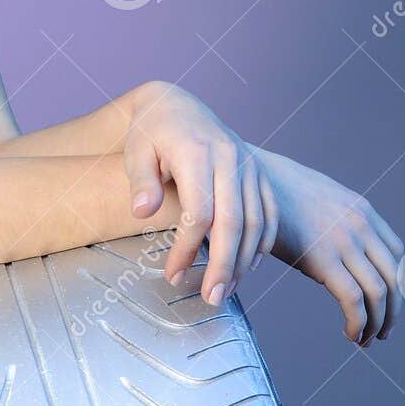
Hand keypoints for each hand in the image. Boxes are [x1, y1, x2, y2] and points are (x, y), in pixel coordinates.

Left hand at [124, 81, 279, 304]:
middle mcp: (230, 158)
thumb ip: (140, 181)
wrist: (177, 106)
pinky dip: (262, 242)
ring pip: (255, 220)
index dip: (186, 249)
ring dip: (243, 261)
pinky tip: (248, 266)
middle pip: (233, 221)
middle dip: (223, 264)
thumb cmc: (150, 133)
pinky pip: (269, 212)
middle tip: (211, 299)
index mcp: (197, 153)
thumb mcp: (136, 151)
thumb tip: (141, 212)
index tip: (171, 275)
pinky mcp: (258, 173)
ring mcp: (249, 165)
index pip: (199, 211)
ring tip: (225, 291)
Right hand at [252, 146, 403, 343]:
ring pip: (379, 292)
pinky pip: (354, 299)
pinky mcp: (324, 259)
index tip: (385, 303)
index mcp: (362, 210)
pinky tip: (349, 334)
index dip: (396, 283)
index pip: (396, 253)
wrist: (248, 178)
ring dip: (378, 323)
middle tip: (383, 332)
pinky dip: (358, 323)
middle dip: (393, 311)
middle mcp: (361, 226)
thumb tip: (324, 242)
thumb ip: (330, 219)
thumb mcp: (314, 198)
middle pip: (395, 277)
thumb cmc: (272, 191)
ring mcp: (344, 241)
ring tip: (366, 340)